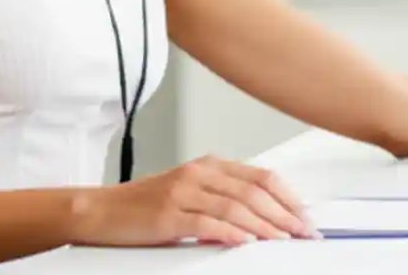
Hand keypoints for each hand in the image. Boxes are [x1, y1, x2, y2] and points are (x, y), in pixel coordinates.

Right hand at [69, 155, 320, 247]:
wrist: (101, 211)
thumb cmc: (146, 205)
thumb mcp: (191, 192)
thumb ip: (225, 198)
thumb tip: (266, 218)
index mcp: (210, 166)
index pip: (261, 177)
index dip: (288, 197)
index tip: (306, 216)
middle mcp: (199, 174)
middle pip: (254, 192)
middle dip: (285, 214)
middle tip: (304, 232)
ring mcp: (183, 193)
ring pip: (236, 206)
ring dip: (266, 226)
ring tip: (284, 240)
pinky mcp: (168, 215)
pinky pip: (207, 223)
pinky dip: (231, 232)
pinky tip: (247, 241)